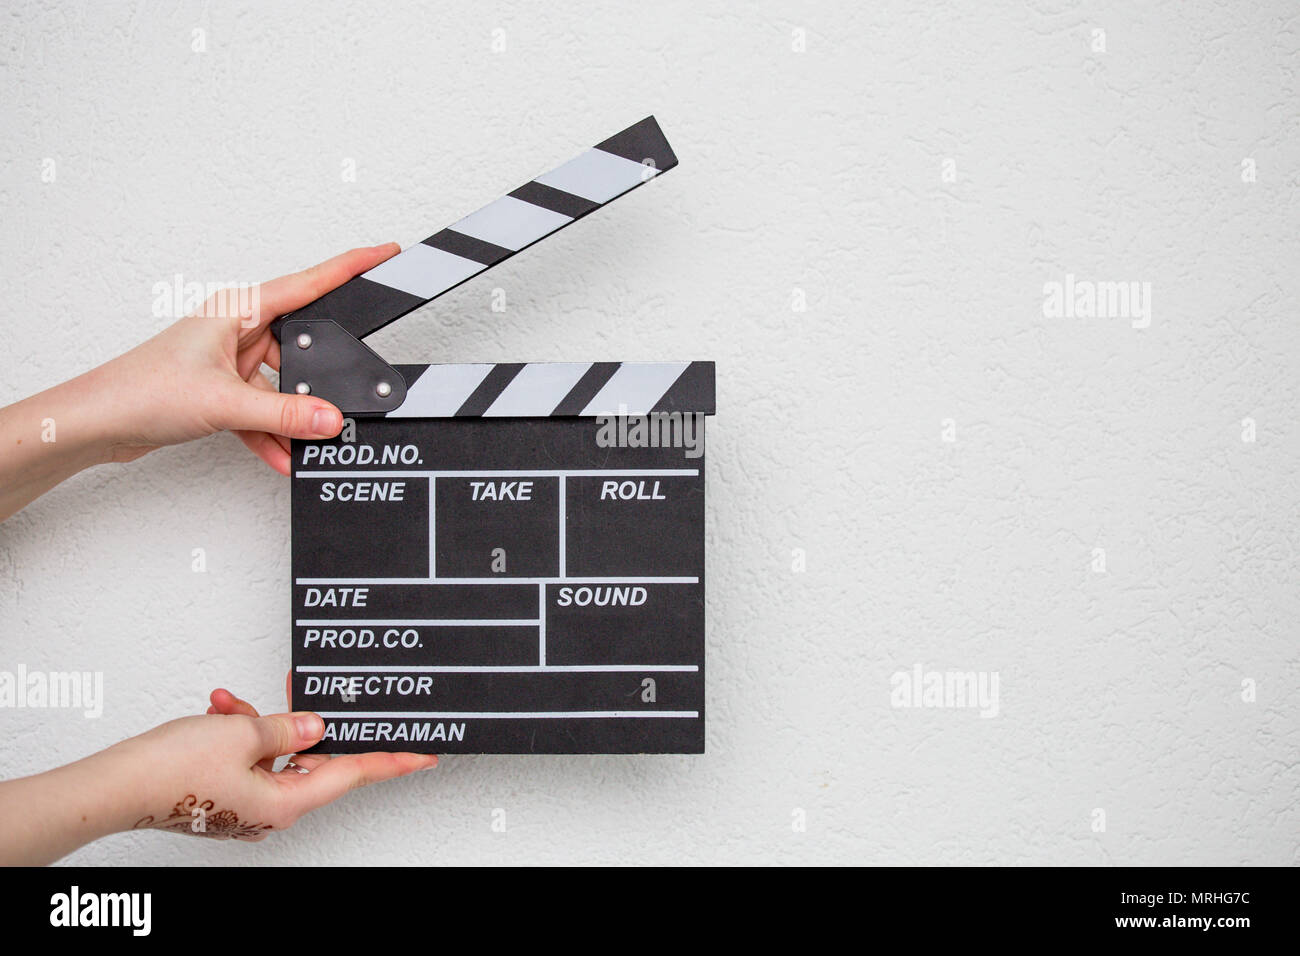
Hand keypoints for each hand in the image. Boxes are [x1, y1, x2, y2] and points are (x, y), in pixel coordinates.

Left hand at [0, 243, 400, 519]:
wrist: (96, 422)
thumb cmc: (139, 390)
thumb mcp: (225, 403)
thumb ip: (284, 415)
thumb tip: (329, 419)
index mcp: (238, 310)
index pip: (309, 283)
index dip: (350, 267)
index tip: (384, 253)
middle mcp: (236, 329)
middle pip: (302, 345)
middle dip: (319, 377)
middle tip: (341, 392)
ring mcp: (230, 361)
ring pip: (283, 385)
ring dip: (291, 417)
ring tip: (300, 440)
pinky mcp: (222, 391)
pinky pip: (264, 410)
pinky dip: (272, 433)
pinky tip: (280, 455)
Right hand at [0, 685, 435, 863]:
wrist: (115, 785)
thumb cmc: (172, 772)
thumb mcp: (244, 734)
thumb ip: (289, 727)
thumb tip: (315, 726)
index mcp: (287, 802)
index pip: (354, 773)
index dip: (393, 759)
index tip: (425, 752)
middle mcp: (272, 808)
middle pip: (313, 757)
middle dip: (305, 720)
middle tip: (313, 692)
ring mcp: (247, 802)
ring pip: (275, 750)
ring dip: (259, 721)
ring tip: (233, 705)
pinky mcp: (225, 793)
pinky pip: (248, 755)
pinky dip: (238, 730)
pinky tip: (220, 710)